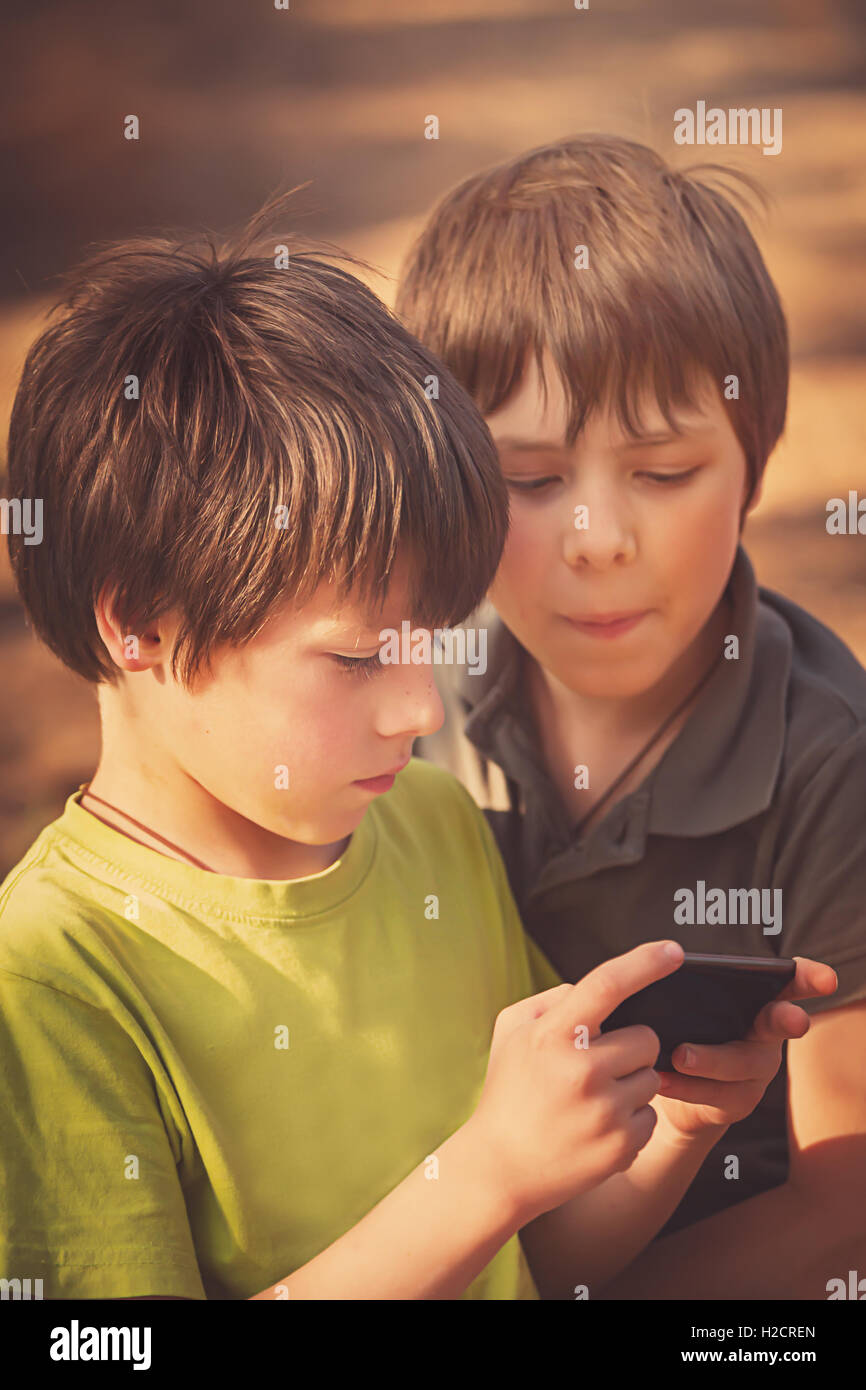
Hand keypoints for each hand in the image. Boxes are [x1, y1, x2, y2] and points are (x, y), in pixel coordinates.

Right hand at [470, 939, 683, 1222]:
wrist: (500, 1168)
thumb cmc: (508, 1090)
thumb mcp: (512, 1031)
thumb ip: (554, 999)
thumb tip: (599, 989)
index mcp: (552, 1035)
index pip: (607, 984)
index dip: (644, 962)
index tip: (673, 950)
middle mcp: (581, 1071)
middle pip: (647, 1038)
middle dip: (630, 1047)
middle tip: (596, 1066)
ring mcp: (604, 1111)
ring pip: (652, 1078)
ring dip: (630, 1084)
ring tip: (590, 1101)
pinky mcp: (621, 1146)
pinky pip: (651, 1115)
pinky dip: (631, 1119)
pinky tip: (596, 1128)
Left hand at [652, 955, 837, 1138]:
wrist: (673, 1086)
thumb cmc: (685, 1030)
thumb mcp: (688, 1007)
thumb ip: (687, 990)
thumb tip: (656, 965)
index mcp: (757, 1003)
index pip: (790, 984)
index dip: (810, 978)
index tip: (826, 978)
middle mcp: (765, 1036)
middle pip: (780, 1023)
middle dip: (788, 1019)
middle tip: (794, 1020)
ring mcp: (756, 1071)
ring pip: (741, 1064)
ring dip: (711, 1059)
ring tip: (680, 1055)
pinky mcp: (738, 1101)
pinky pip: (715, 1094)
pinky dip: (685, 1087)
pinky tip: (662, 1079)